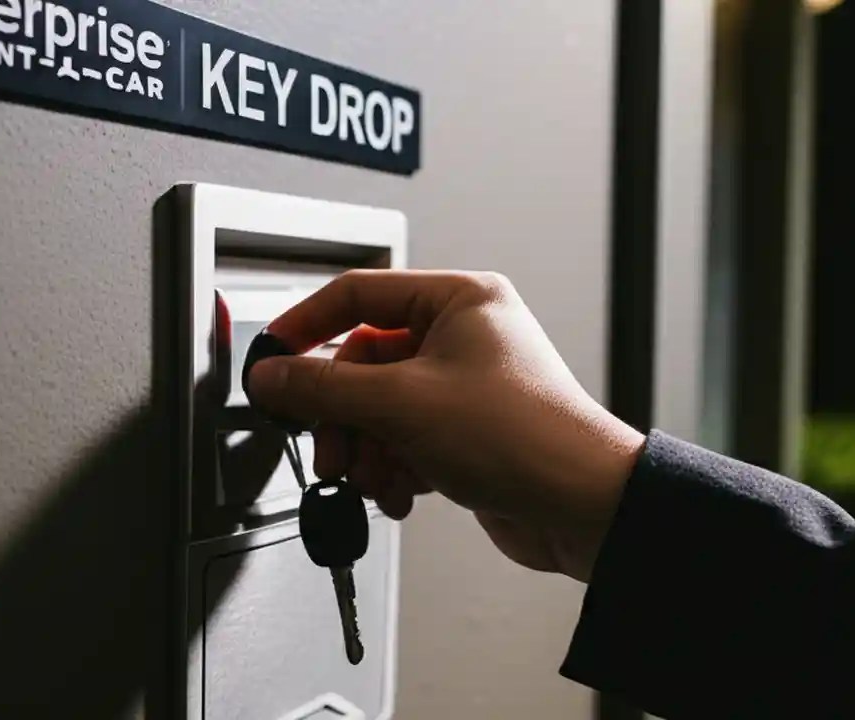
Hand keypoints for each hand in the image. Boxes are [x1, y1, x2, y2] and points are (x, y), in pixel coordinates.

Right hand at [246, 270, 643, 581]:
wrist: (582, 507)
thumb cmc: (523, 436)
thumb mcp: (401, 403)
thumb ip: (324, 387)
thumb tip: (272, 376)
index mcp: (459, 299)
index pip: (359, 293)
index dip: (308, 324)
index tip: (273, 356)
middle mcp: (463, 336)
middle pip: (364, 362)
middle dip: (341, 413)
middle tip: (327, 444)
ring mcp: (463, 387)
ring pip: (379, 408)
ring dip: (364, 448)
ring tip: (368, 477)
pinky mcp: (465, 433)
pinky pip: (403, 440)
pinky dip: (390, 467)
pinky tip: (397, 492)